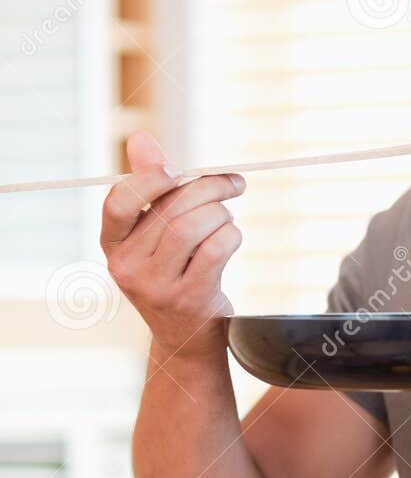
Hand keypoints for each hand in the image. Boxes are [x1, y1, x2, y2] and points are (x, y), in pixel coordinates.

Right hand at [100, 131, 245, 362]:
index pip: (119, 202)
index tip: (176, 170)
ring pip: (193, 226)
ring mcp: (156, 286)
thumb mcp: (154, 235)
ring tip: (228, 217)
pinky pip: (216, 249)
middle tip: (232, 183)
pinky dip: (231, 235)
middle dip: (208, 188)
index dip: (148, 179)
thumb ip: (150, 187)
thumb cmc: (174, 273)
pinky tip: (232, 237)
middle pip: (169, 209)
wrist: (186, 339)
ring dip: (221, 212)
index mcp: (112, 244)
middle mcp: (127, 267)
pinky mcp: (189, 298)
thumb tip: (140, 138)